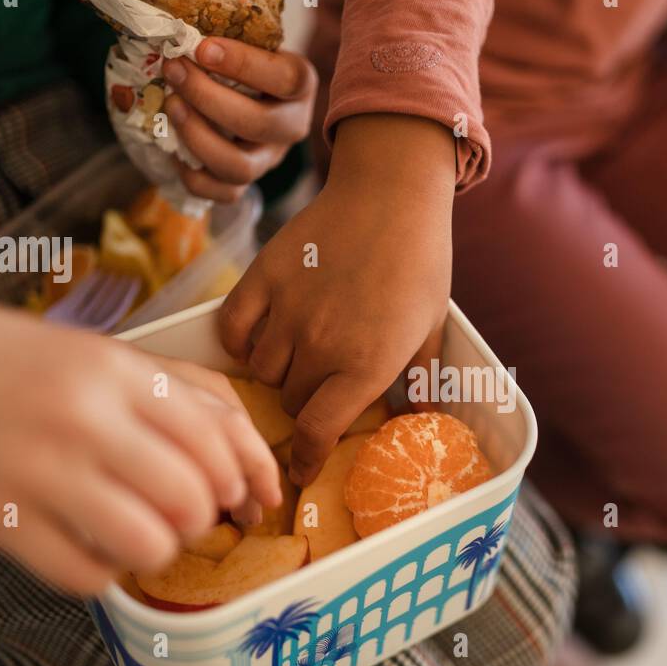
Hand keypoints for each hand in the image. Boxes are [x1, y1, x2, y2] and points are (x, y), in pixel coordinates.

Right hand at [0, 287, 281, 594]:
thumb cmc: (1, 356)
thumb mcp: (94, 350)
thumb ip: (172, 389)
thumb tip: (243, 444)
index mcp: (115, 369)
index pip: (218, 439)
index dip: (248, 479)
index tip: (250, 498)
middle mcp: (84, 418)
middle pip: (193, 498)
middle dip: (204, 519)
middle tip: (188, 515)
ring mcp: (39, 471)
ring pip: (148, 545)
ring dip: (157, 550)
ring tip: (138, 533)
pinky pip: (84, 576)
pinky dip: (100, 572)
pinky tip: (89, 545)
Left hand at [162, 38, 316, 201]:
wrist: (245, 93)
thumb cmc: (240, 60)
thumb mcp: (246, 40)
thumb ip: (226, 36)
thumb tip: (179, 29)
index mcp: (299, 85)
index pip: (284, 79)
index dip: (243, 64)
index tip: (202, 47)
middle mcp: (291, 127)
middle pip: (258, 125)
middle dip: (208, 98)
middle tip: (174, 70)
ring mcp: (269, 160)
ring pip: (240, 168)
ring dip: (198, 137)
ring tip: (170, 106)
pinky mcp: (245, 184)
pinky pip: (222, 194)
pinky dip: (192, 175)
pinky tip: (173, 147)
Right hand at [218, 113, 455, 486]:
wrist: (391, 193)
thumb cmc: (420, 261)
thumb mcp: (431, 325)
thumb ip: (419, 375)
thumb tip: (417, 415)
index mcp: (366, 365)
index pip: (318, 432)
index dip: (306, 459)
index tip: (301, 471)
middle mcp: (322, 346)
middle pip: (291, 402)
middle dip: (304, 404)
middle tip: (319, 388)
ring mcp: (288, 312)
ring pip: (262, 371)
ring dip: (277, 374)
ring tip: (297, 357)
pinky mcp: (263, 279)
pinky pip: (235, 330)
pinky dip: (242, 343)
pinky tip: (260, 339)